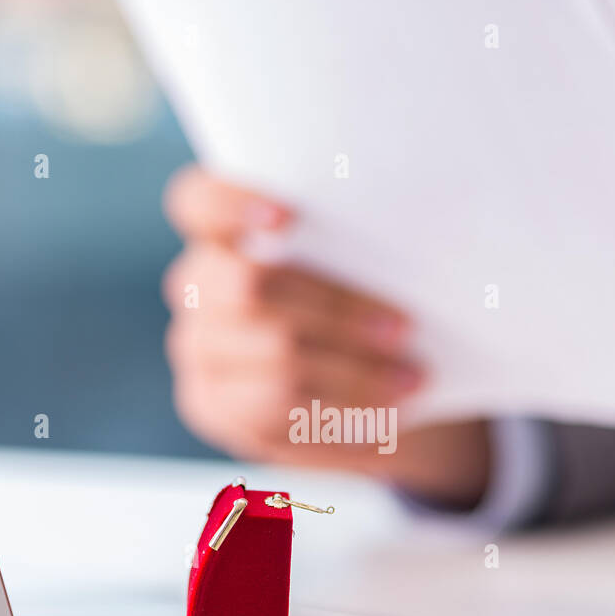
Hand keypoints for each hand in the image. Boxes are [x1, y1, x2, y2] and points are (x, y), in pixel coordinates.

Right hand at [160, 165, 489, 506]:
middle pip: (251, 286)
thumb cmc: (358, 307)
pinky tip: (385, 413)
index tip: (291, 217)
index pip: (198, 202)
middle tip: (403, 328)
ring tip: (413, 379)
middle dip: (336, 308)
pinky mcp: (213, 406)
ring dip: (355, 372)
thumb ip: (354, 249)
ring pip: (275, 358)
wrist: (349, 394)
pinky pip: (278, 411)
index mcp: (220, 233)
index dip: (233, 203)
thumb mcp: (356, 270)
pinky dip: (341, 411)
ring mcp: (198, 349)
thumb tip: (418, 235)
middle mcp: (196, 287)